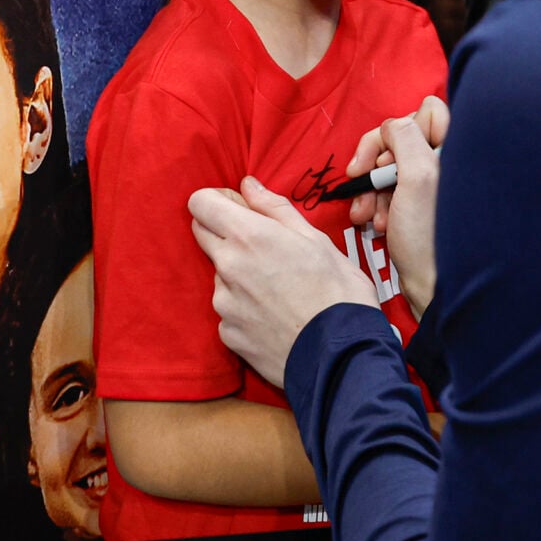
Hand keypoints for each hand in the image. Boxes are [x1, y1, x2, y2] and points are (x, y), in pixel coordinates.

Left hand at [191, 177, 375, 390]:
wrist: (341, 356)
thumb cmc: (337, 291)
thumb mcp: (315, 239)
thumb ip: (274, 208)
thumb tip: (247, 185)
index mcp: (248, 236)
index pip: (200, 202)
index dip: (217, 199)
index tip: (239, 207)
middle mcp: (227, 267)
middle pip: (202, 233)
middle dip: (224, 231)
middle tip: (262, 244)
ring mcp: (224, 303)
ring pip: (219, 274)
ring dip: (238, 272)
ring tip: (279, 287)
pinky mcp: (227, 333)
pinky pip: (228, 309)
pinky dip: (244, 307)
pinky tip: (275, 314)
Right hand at [346, 97, 445, 317]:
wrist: (432, 288)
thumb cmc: (430, 237)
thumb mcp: (416, 177)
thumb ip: (405, 138)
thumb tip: (393, 125)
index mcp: (457, 150)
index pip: (427, 111)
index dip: (400, 130)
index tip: (384, 158)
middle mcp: (448, 164)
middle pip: (403, 138)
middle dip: (377, 163)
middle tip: (364, 181)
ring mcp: (433, 186)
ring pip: (392, 167)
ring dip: (373, 189)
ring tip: (367, 214)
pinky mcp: (419, 206)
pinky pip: (391, 191)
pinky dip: (378, 204)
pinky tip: (376, 224)